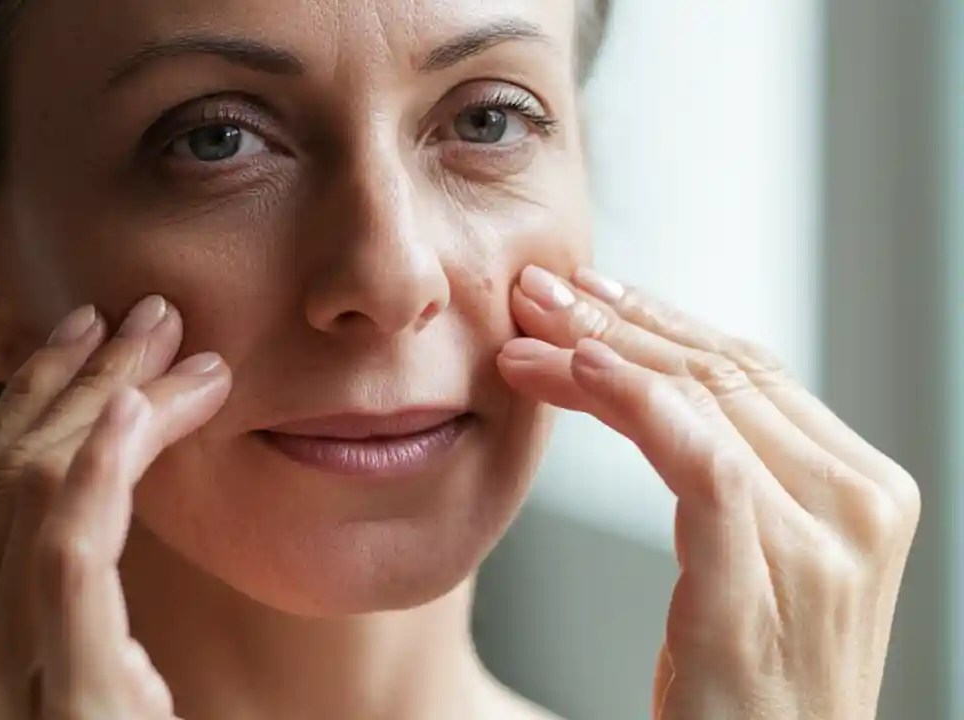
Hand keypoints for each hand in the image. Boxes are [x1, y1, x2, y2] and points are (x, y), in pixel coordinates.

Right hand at [0, 298, 230, 718]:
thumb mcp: (75, 661)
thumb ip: (63, 586)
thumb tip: (98, 475)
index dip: (35, 397)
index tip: (92, 336)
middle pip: (7, 477)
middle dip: (78, 382)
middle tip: (147, 317)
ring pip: (38, 495)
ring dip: (109, 402)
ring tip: (172, 347)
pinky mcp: (62, 699)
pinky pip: (67, 557)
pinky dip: (101, 470)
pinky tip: (136, 409)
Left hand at [497, 265, 920, 719]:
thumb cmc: (748, 689)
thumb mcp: (753, 564)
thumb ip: (733, 479)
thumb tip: (654, 387)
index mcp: (859, 487)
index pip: (747, 371)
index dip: (657, 320)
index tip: (582, 291)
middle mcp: (858, 503)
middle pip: (721, 373)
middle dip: (617, 321)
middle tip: (534, 291)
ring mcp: (824, 546)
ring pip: (703, 402)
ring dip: (603, 352)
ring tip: (526, 331)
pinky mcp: (767, 588)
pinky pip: (700, 466)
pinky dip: (638, 406)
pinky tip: (582, 371)